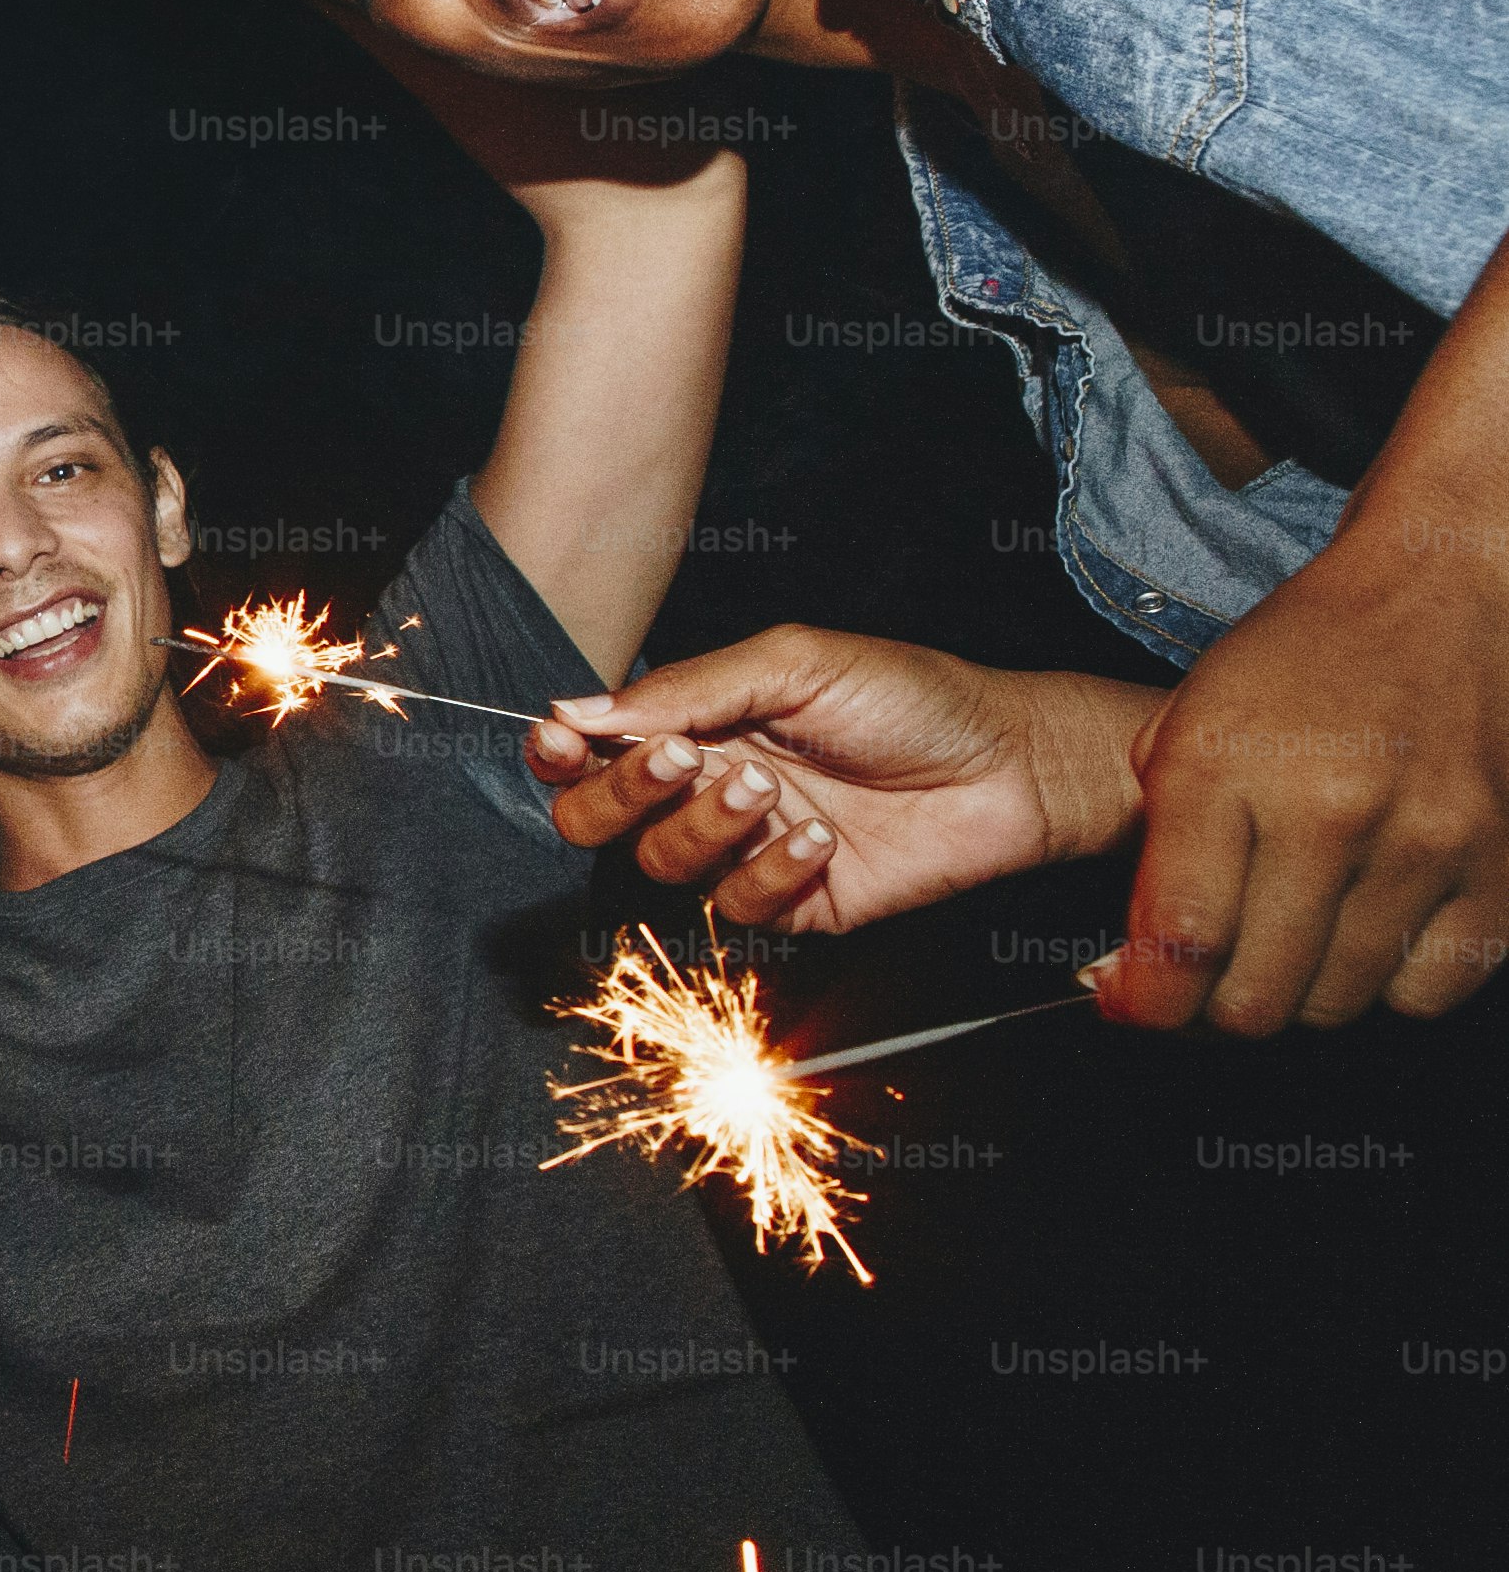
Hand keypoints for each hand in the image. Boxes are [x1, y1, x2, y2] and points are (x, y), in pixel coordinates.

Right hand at [530, 627, 1155, 932]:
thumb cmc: (910, 695)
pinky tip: (823, 838)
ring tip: (774, 789)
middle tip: (683, 759)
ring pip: (665, 864)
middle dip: (622, 792)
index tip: (562, 740)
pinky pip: (740, 907)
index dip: (558, 751)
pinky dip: (772, 872)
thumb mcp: (793, 663)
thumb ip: (685, 689)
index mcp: (695, 722)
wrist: (1011, 764)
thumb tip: (578, 711)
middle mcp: (707, 786)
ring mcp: (747, 848)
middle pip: (599, 818)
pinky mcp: (794, 903)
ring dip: (708, 825)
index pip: (590, 747)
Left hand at [1116, 506, 1508, 1030]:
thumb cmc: (1309, 653)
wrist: (1449, 594)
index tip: (1133, 1000)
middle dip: (1212, 1010)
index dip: (1145, 1001)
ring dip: (1299, 996)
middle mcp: (1330, 812)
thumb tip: (1139, 963)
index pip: (1180, 940)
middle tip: (1205, 984)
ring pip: (1338, 1004)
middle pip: (1257, 997)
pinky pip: (1428, 991)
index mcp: (1227, 768)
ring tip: (1285, 948)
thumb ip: (1156, 841)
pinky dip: (1387, 987)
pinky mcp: (1502, 870)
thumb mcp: (1189, 721)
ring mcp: (1426, 845)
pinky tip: (1365, 939)